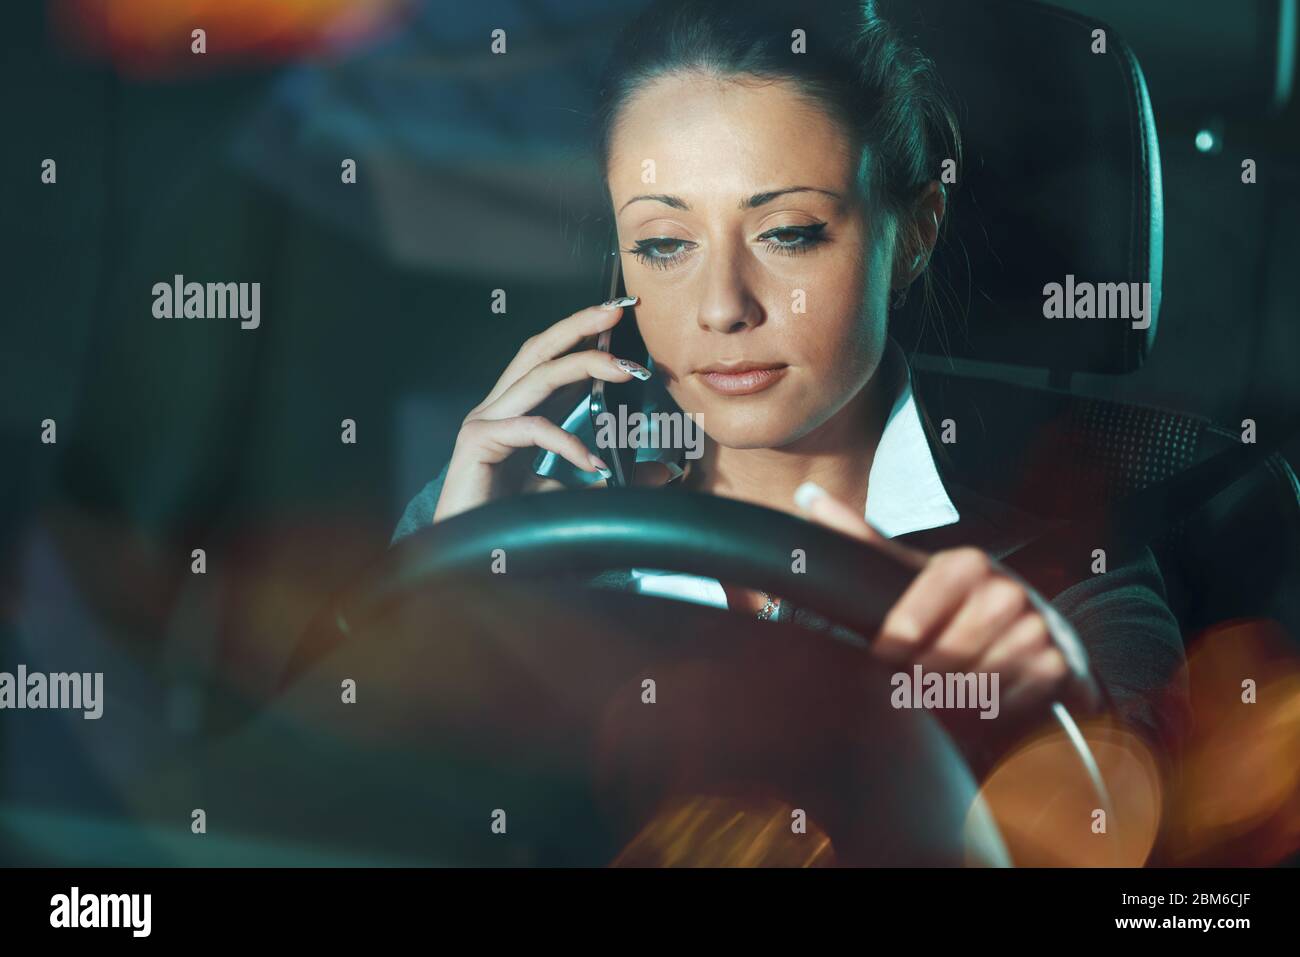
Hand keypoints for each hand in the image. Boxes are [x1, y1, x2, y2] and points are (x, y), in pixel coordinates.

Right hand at [433, 299, 650, 522]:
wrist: (471, 557)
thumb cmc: (510, 525)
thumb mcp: (569, 495)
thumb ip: (605, 477)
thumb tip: (657, 472)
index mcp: (516, 412)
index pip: (549, 358)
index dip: (581, 334)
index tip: (619, 316)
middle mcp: (497, 408)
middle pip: (539, 349)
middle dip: (580, 324)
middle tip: (619, 309)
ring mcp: (483, 421)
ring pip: (539, 376)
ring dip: (586, 364)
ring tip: (627, 369)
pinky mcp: (478, 442)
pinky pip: (533, 429)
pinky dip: (569, 443)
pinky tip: (595, 463)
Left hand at [793, 482, 1102, 733]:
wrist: (1013, 631)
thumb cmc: (946, 603)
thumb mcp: (903, 572)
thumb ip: (858, 540)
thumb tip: (807, 497)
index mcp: (964, 564)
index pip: (917, 611)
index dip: (895, 640)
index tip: (881, 657)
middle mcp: (1005, 588)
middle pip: (948, 651)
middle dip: (923, 674)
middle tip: (909, 682)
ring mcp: (1036, 624)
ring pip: (979, 677)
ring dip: (953, 694)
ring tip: (938, 693)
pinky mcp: (1056, 662)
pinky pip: (1013, 696)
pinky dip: (989, 707)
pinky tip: (974, 698)